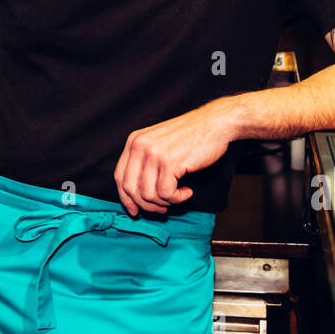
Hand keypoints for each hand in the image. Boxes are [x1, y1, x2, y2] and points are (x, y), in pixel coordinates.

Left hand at [113, 99, 238, 215]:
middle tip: (162, 208)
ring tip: (178, 195)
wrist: (215, 123)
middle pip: (130, 189)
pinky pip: (166, 193)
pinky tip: (187, 191)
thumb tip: (137, 194)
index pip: (120, 177)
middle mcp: (140, 146)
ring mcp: (154, 154)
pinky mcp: (170, 162)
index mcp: (134, 141)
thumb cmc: (192, 135)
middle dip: (146, 205)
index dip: (126, 198)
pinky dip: (177, 198)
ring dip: (165, 202)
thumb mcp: (159, 143)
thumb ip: (145, 162)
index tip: (135, 210)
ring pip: (148, 194)